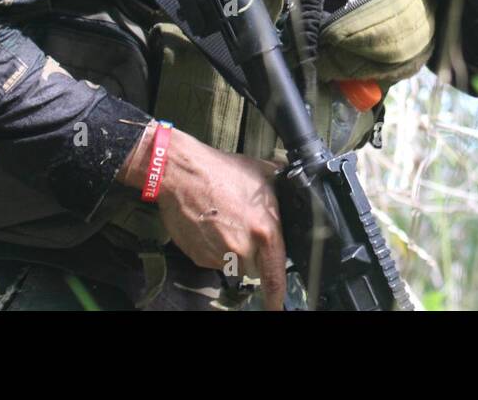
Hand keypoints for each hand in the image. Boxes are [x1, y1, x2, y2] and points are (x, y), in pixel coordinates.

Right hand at [151, 128, 287, 310]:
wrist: (181, 173)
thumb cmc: (220, 170)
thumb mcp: (262, 173)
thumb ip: (282, 188)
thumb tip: (296, 187)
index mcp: (263, 230)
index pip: (275, 274)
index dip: (278, 296)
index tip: (278, 306)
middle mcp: (242, 248)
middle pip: (255, 268)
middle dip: (253, 253)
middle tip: (244, 226)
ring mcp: (218, 254)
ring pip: (234, 264)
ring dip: (233, 250)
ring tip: (226, 221)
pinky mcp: (199, 256)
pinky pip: (214, 260)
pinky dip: (215, 248)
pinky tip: (211, 225)